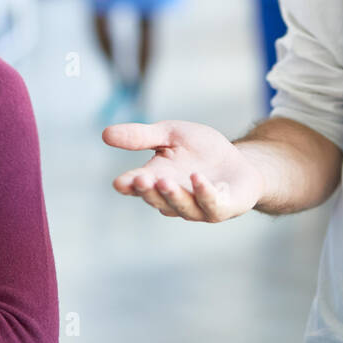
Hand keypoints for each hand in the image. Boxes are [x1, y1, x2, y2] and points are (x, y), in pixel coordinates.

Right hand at [104, 120, 264, 221]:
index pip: (137, 186)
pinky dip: (204, 193)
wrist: (238, 160)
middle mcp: (174, 198)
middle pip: (156, 199)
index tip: (120, 182)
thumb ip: (141, 136)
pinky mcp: (222, 208)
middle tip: (141, 179)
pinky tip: (198, 179)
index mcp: (157, 180)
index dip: (128, 185)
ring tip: (165, 181)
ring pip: (181, 207)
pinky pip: (211, 205)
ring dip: (173, 195)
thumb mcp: (170, 134)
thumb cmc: (200, 150)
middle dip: (148, 191)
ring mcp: (198, 207)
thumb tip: (104, 134)